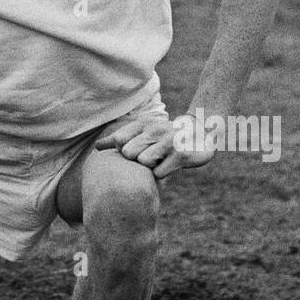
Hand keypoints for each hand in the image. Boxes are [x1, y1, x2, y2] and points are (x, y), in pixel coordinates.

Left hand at [95, 109, 215, 179]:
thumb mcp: (143, 132)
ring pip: (143, 162)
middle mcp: (154, 130)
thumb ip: (120, 139)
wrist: (203, 132)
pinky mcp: (181, 155)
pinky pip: (159, 173)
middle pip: (128, 153)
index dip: (121, 151)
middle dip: (134, 161)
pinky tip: (169, 167)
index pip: (118, 139)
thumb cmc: (165, 137)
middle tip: (149, 158)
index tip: (133, 152)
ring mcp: (168, 142)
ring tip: (160, 161)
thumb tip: (96, 147)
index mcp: (143, 124)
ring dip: (149, 167)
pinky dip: (161, 174)